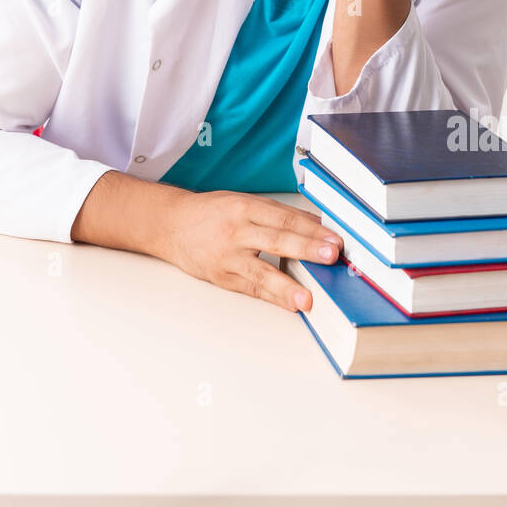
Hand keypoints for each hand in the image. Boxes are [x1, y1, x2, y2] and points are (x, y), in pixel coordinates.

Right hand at [161, 189, 342, 312]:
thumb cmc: (212, 213)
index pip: (284, 218)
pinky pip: (251, 288)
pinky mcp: (222, 277)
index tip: (335, 239)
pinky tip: (289, 303)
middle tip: (330, 256)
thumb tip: (317, 226)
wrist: (171, 225)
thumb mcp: (243, 202)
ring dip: (287, 286)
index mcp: (245, 206)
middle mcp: (237, 230)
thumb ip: (278, 214)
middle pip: (276, 239)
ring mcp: (228, 257)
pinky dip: (271, 297)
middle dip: (306, 248)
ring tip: (307, 299)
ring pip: (261, 271)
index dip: (311, 228)